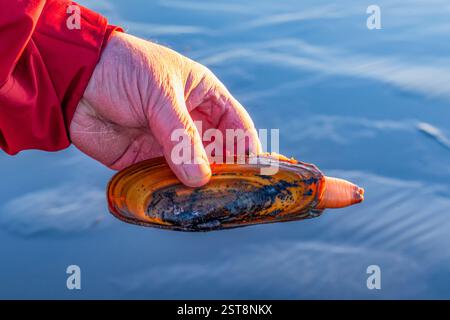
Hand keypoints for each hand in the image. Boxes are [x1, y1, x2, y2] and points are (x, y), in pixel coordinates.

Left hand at [70, 32, 260, 186]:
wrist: (72, 78)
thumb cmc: (123, 69)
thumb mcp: (160, 94)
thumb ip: (181, 136)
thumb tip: (201, 179)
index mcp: (203, 95)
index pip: (236, 124)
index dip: (246, 147)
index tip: (252, 172)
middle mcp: (190, 120)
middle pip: (218, 151)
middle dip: (225, 171)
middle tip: (231, 194)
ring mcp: (168, 141)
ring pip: (193, 168)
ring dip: (199, 185)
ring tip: (207, 203)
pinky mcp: (145, 159)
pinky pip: (166, 178)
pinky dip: (173, 190)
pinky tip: (180, 202)